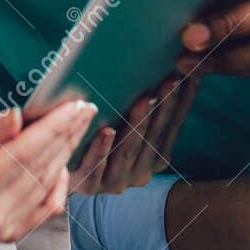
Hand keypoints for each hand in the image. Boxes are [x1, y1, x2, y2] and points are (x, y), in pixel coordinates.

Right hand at [0, 101, 96, 249]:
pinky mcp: (7, 236)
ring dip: (64, 154)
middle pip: (43, 168)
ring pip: (48, 187)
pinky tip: (60, 163)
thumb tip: (18, 115)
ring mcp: (3, 230)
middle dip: (66, 135)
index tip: (73, 105)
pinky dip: (57, 185)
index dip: (54, 127)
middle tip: (84, 109)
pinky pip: (44, 210)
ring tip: (75, 127)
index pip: (26, 152)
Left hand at [70, 75, 199, 194]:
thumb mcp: (125, 121)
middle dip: (164, 107)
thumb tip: (169, 65)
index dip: (182, 102)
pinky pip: (95, 166)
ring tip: (144, 100)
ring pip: (129, 151)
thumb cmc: (96, 135)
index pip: (173, 126)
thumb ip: (146, 105)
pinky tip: (106, 130)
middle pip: (154, 136)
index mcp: (155, 157)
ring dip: (137, 125)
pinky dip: (102, 148)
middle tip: (170, 80)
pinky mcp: (88, 184)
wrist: (59, 168)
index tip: (190, 76)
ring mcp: (115, 181)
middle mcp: (140, 172)